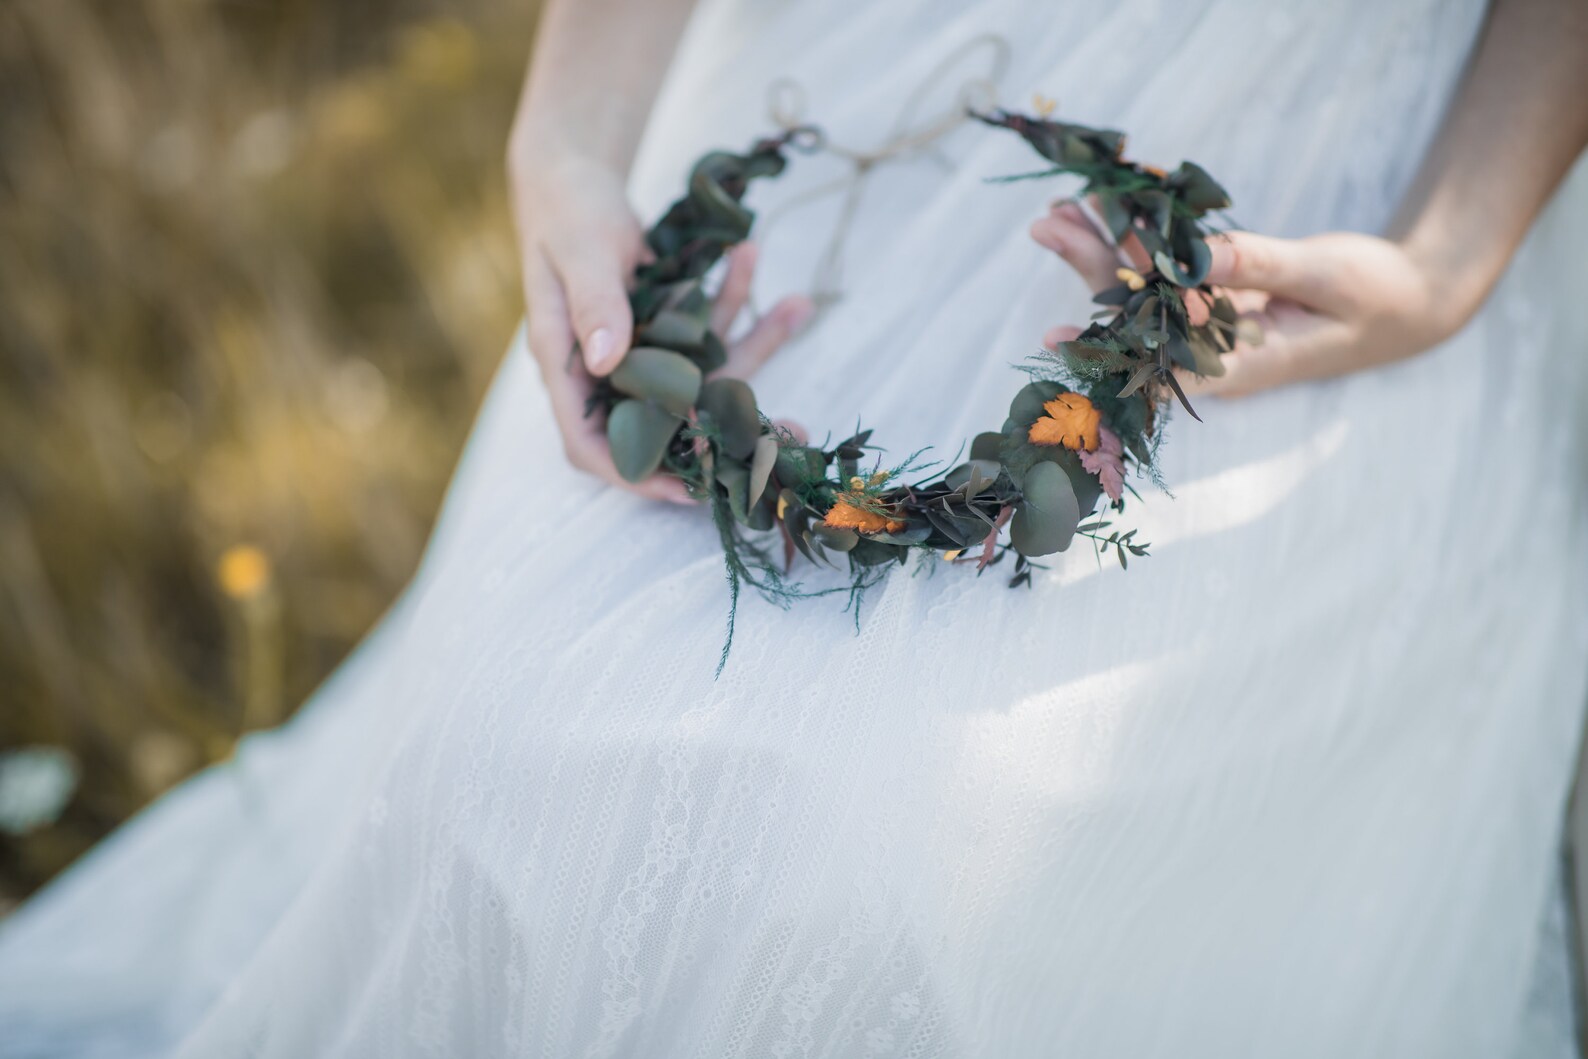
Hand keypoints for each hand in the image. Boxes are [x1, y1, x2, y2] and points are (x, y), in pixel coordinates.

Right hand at [507, 151, 812, 502]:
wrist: (574, 177)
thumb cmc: (566, 213)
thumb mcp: (580, 251)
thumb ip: (594, 303)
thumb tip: (610, 359)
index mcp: (567, 366)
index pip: (591, 444)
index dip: (636, 473)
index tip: (687, 488)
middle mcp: (607, 372)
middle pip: (663, 423)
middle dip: (725, 429)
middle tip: (786, 432)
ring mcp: (643, 353)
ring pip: (702, 376)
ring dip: (753, 348)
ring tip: (796, 308)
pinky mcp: (669, 329)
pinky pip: (714, 334)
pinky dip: (746, 310)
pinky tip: (780, 285)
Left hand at [1030, 201, 1462, 398]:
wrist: (1412, 298)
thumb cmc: (1377, 296)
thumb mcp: (1322, 275)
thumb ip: (1258, 266)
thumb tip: (1192, 259)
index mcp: (1239, 367)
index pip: (1158, 370)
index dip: (1105, 354)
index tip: (1056, 340)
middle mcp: (1214, 353)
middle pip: (1138, 318)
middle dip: (1092, 270)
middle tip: (1048, 224)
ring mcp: (1213, 326)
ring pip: (1146, 291)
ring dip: (1105, 250)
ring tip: (1058, 211)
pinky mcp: (1217, 299)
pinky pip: (1169, 271)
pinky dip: (1142, 240)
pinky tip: (1107, 207)